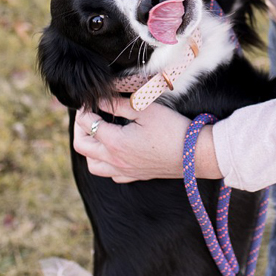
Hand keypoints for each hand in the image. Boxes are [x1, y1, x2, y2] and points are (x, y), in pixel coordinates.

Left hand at [73, 97, 221, 182]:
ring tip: (99, 134)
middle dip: (80, 128)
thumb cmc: (173, 129)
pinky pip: (111, 175)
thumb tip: (100, 100)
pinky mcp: (136, 176)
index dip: (85, 109)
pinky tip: (115, 151)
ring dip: (90, 149)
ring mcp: (125, 171)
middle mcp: (115, 160)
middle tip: (90, 115)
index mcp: (114, 142)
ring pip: (93, 165)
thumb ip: (119, 104)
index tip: (91, 100)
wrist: (195, 155)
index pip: (86, 124)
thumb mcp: (145, 109)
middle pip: (82, 146)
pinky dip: (106, 163)